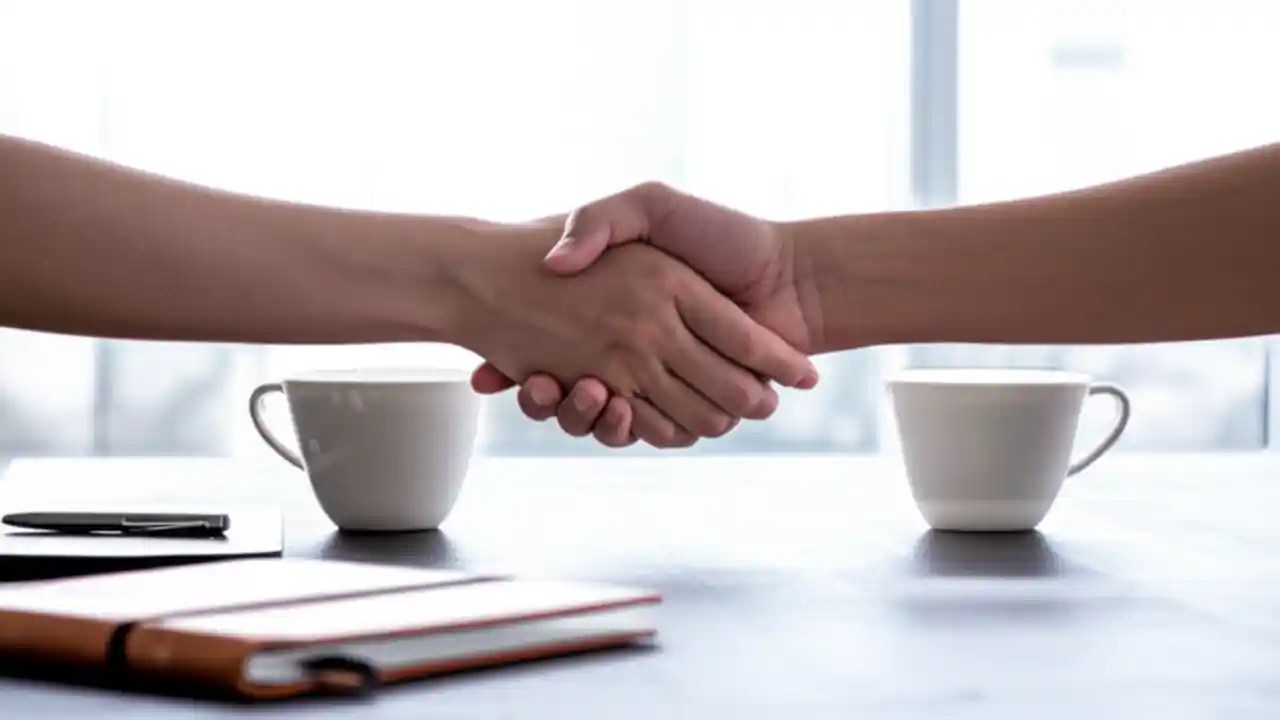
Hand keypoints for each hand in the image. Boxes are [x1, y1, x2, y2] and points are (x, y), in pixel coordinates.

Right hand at [471, 183, 817, 445]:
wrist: (790, 278)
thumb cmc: (723, 236)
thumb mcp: (651, 205)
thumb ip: (601, 219)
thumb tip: (554, 262)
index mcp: (617, 307)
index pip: (548, 344)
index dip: (514, 367)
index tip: (484, 374)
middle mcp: (632, 347)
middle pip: (569, 389)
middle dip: (543, 398)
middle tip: (531, 386)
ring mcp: (656, 378)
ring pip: (600, 417)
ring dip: (581, 416)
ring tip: (579, 392)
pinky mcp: (682, 405)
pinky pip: (643, 430)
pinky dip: (623, 428)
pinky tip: (613, 406)